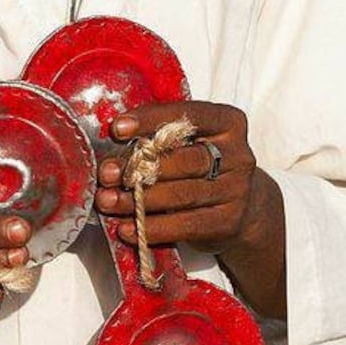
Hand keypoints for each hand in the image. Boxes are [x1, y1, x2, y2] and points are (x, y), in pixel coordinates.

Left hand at [95, 101, 261, 254]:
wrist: (238, 210)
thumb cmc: (200, 169)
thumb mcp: (189, 144)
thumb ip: (161, 137)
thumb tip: (114, 139)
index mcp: (228, 123)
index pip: (190, 116)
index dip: (152, 120)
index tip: (117, 128)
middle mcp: (238, 155)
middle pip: (185, 160)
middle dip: (140, 167)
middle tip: (106, 174)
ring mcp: (237, 191)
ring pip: (182, 195)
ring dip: (139, 200)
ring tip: (108, 202)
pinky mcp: (228, 222)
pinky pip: (185, 225)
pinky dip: (152, 228)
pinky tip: (128, 229)